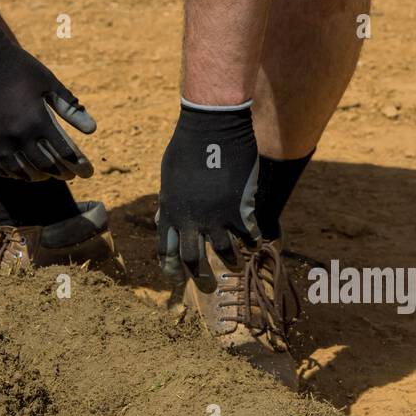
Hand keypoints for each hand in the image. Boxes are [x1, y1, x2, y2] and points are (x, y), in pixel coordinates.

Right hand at [0, 21, 94, 180]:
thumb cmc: (18, 68)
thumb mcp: (48, 83)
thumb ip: (69, 107)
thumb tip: (92, 129)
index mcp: (37, 119)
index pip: (65, 152)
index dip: (79, 164)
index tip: (87, 171)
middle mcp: (18, 135)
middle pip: (45, 166)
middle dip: (61, 172)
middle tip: (69, 174)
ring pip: (22, 172)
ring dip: (38, 176)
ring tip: (46, 174)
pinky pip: (0, 168)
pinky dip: (14, 173)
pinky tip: (22, 171)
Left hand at [156, 102, 260, 282]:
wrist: (211, 127)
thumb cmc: (187, 147)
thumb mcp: (169, 177)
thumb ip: (167, 202)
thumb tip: (160, 220)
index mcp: (169, 213)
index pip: (165, 250)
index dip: (170, 268)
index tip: (176, 278)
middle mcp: (190, 220)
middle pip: (192, 260)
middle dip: (200, 278)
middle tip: (208, 288)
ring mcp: (215, 216)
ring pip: (224, 252)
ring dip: (231, 261)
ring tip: (235, 264)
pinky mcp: (238, 208)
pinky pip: (248, 235)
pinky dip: (252, 242)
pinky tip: (255, 243)